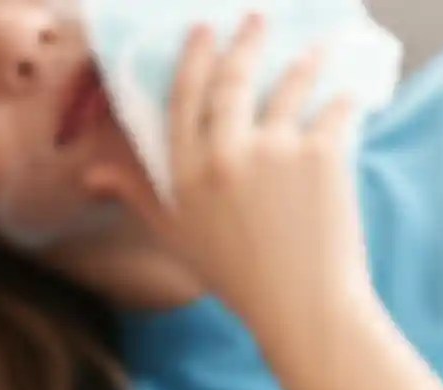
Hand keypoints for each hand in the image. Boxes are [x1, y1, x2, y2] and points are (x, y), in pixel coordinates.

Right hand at [163, 15, 376, 344]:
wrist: (305, 308)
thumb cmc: (240, 280)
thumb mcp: (179, 239)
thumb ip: (140, 198)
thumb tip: (93, 174)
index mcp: (187, 174)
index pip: (184, 99)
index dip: (194, 59)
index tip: (203, 30)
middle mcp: (225, 155)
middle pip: (233, 81)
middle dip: (246, 42)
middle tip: (258, 20)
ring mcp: (275, 151)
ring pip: (290, 87)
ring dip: (303, 63)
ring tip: (315, 50)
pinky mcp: (321, 155)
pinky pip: (334, 112)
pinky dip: (344, 100)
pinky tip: (349, 92)